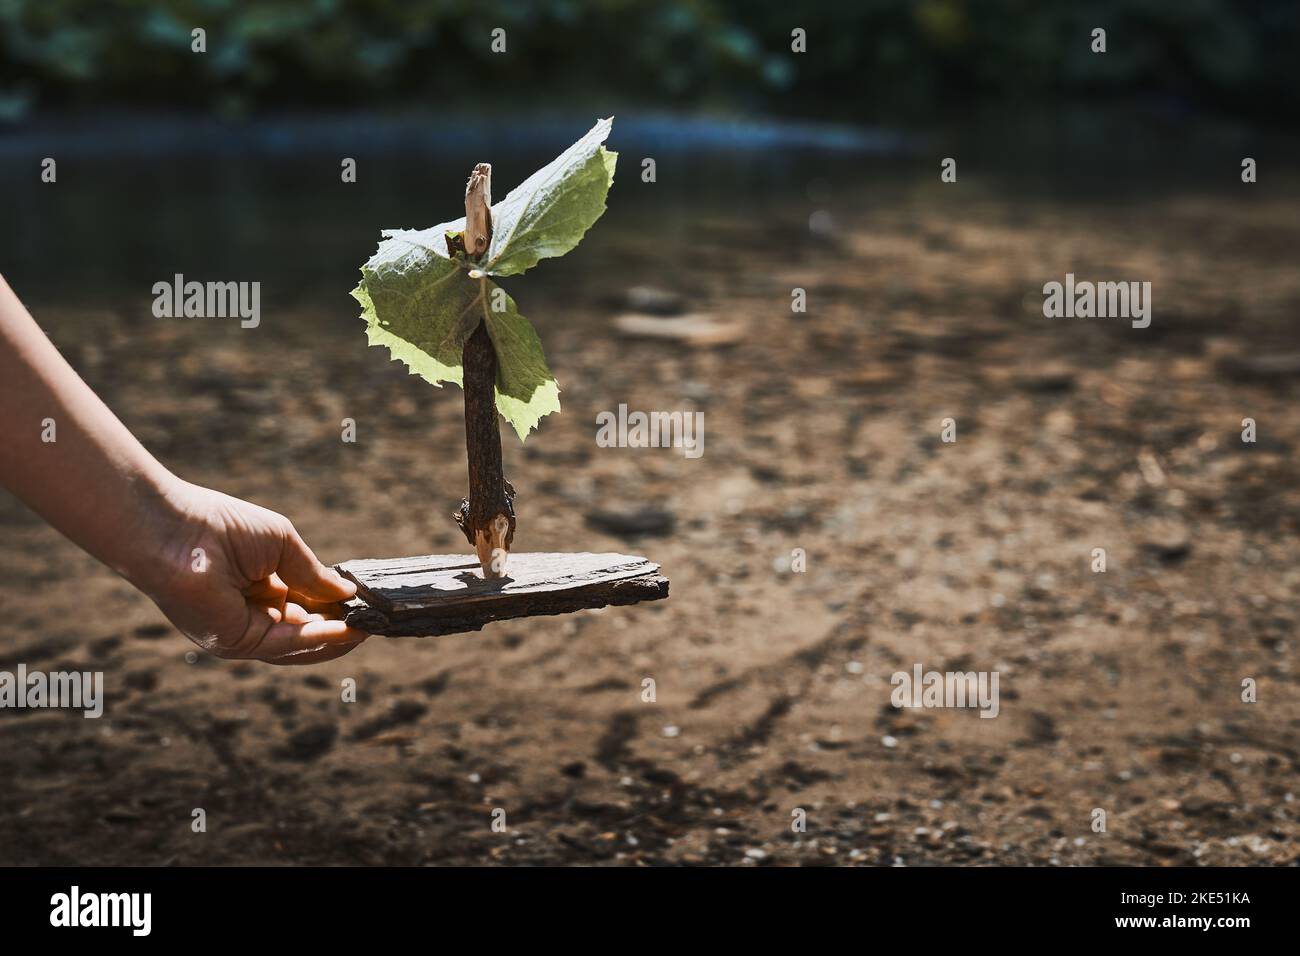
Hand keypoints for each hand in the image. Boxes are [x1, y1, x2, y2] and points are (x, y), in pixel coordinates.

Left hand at [139, 481, 368, 664]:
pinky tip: (346, 630)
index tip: (364, 603)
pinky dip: (318, 639)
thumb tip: (348, 593)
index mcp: (258, 586)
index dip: (335, 606)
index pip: (305, 604)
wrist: (175, 532)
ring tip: (367, 627)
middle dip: (340, 626)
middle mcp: (251, 613)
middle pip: (305, 629)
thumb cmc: (222, 526)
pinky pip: (286, 644)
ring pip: (299, 644)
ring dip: (335, 638)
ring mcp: (243, 631)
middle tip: (373, 620)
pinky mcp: (236, 642)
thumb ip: (313, 574)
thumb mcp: (282, 545)